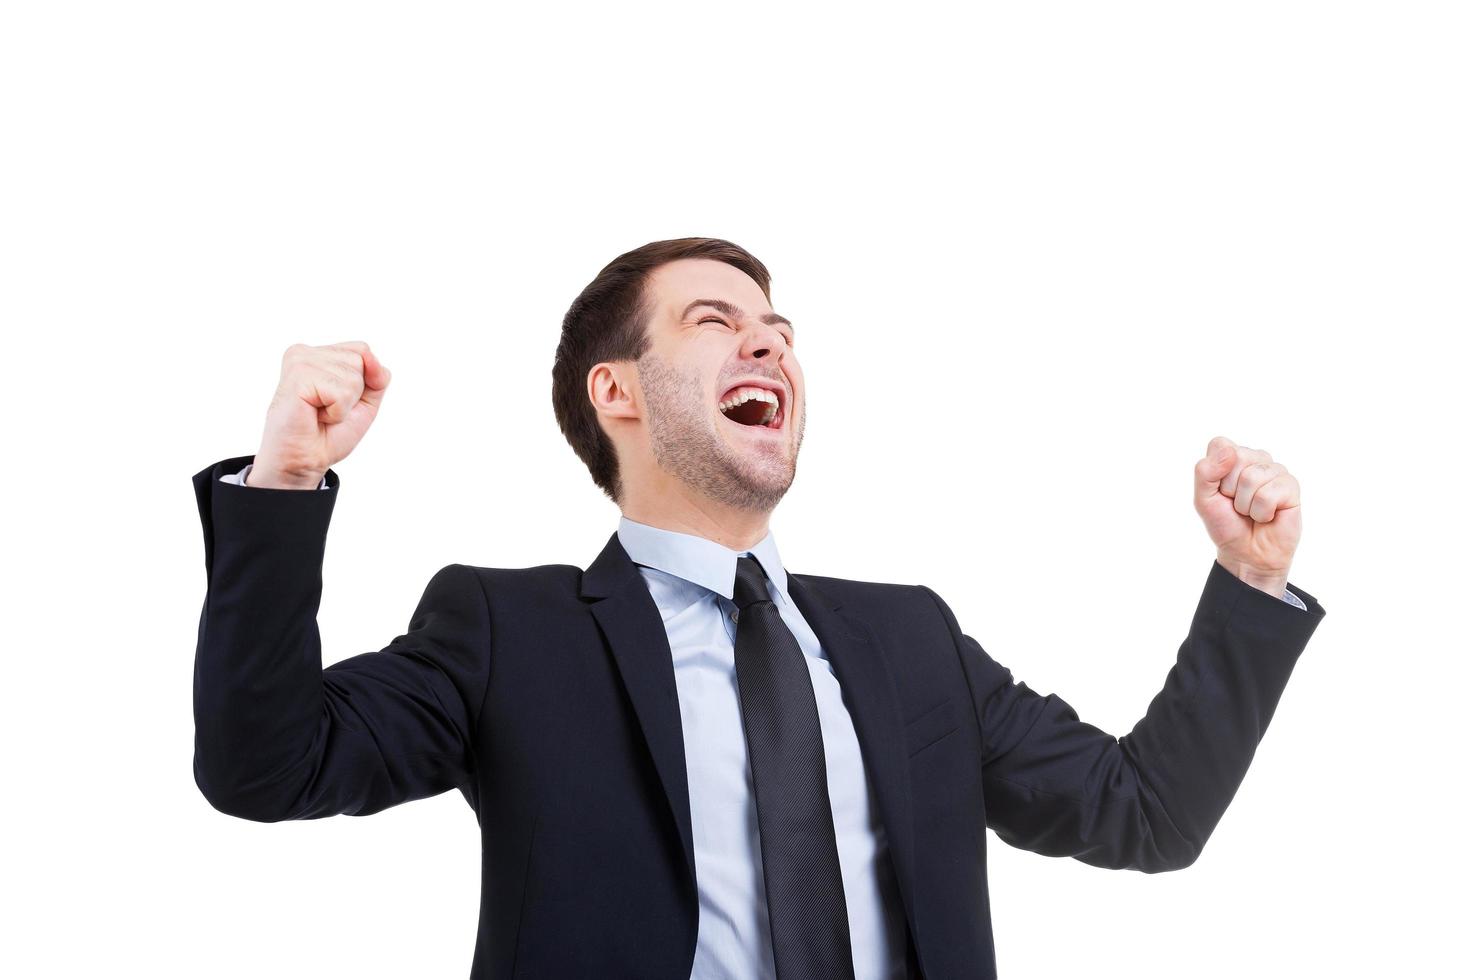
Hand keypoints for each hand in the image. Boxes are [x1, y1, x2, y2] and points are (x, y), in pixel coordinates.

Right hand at [249, 341, 390, 488]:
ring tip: (320, 413)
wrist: (305, 461)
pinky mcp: (297, 376)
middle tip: (327, 410)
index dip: (364, 382)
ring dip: (344, 405)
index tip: (338, 400)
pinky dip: (336, 412)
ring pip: (353, 377)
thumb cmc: (330, 432)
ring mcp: (299, 361)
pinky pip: (341, 392)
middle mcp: (305, 353)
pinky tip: (315, 416)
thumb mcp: (366, 400)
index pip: (362, 350)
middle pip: (361, 359)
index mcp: (318, 354)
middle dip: (355, 394)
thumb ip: (377, 375)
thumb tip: (370, 356)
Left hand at [1193, 436, 1301, 595]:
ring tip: (1251, 512)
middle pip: (1237, 458)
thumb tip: (1230, 450)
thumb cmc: (1226, 524)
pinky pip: (1269, 494)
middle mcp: (1256, 459)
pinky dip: (1261, 512)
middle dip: (1230, 490)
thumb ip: (1205, 472)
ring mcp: (1276, 471)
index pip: (1220, 445)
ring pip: (1252, 477)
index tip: (1220, 492)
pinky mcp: (1291, 487)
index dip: (1215, 473)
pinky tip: (1267, 516)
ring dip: (1245, 504)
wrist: (1246, 554)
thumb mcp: (1203, 499)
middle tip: (1237, 505)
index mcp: (1233, 456)